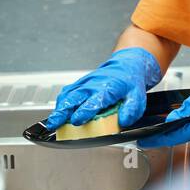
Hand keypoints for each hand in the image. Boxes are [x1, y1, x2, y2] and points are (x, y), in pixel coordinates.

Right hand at [42, 46, 162, 130]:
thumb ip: (131, 110)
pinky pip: (67, 92)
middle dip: (63, 111)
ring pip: (67, 95)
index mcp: (108, 88)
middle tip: (54, 124)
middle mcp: (93, 85)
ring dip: (59, 108)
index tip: (77, 120)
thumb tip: (124, 121)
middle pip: (74, 97)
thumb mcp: (138, 97)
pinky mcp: (80, 84)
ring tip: (52, 122)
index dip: (84, 111)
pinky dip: (60, 102)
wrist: (127, 65)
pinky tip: (58, 113)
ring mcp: (85, 83)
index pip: (94, 101)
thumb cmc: (131, 82)